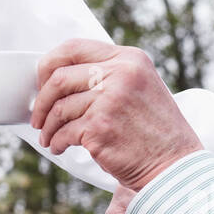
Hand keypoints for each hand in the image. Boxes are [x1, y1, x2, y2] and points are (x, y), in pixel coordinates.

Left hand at [29, 39, 202, 190]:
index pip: (74, 47)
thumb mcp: (139, 87)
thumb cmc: (154, 131)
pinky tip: (59, 147)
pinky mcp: (101, 127)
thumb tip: (59, 78)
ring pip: (59, 108)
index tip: (42, 83)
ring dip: (48, 126)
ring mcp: (110, 100)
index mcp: (129, 59)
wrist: (175, 166)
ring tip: (49, 137)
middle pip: (59, 78)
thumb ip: (108, 75)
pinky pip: (65, 132)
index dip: (49, 65)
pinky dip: (57, 142)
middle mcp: (120, 73)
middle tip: (38, 118)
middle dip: (42, 101)